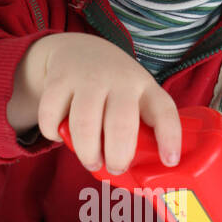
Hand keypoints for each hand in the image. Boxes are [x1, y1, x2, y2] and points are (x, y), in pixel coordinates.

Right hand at [8, 33, 180, 172]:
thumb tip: (137, 173)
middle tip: (115, 168)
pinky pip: (52, 115)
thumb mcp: (136, 96)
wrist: (78, 48)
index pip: (164, 111)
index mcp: (145, 88)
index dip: (169, 138)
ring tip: (91, 161)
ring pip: (84, 124)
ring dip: (87, 152)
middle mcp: (119, 80)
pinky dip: (52, 132)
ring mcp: (89, 78)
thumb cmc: (114, 87)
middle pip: (120, 124)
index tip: (170, 162)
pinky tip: (58, 135)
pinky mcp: (60, 80)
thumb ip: (139, 125)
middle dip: (118, 156)